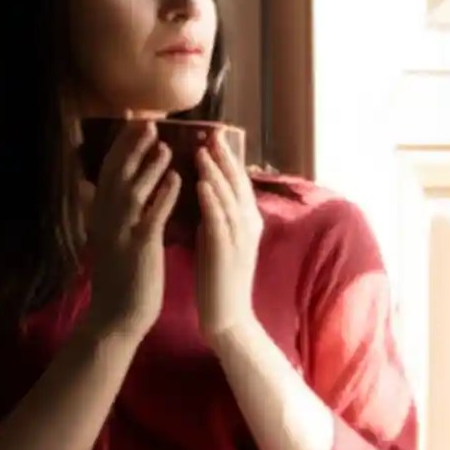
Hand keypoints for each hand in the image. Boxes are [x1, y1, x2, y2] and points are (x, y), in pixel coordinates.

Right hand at [84, 120, 179, 340]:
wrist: (117, 317)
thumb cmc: (122, 278)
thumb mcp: (113, 239)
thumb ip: (117, 213)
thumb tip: (125, 187)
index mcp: (101, 216)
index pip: (108, 172)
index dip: (120, 145)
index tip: (131, 121)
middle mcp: (106, 220)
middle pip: (116, 173)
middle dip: (131, 146)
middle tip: (148, 121)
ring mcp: (121, 233)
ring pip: (133, 191)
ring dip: (149, 166)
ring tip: (164, 145)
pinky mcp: (138, 248)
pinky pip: (152, 216)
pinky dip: (164, 195)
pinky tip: (176, 179)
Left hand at [195, 130, 261, 342]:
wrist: (227, 318)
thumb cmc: (218, 280)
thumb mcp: (218, 240)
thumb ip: (216, 216)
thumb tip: (205, 192)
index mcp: (248, 222)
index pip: (238, 182)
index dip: (228, 158)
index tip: (214, 135)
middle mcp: (248, 226)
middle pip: (237, 183)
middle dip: (224, 156)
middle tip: (210, 131)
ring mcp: (240, 239)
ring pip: (228, 198)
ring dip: (215, 172)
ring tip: (202, 149)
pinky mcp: (227, 253)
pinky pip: (219, 221)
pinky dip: (211, 200)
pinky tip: (200, 184)